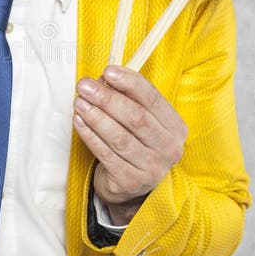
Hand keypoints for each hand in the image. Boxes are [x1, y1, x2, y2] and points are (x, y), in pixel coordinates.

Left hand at [73, 65, 187, 224]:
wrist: (132, 184)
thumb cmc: (136, 143)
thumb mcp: (140, 121)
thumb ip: (128, 99)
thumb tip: (104, 79)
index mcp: (175, 127)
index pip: (153, 99)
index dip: (129, 83)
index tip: (107, 71)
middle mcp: (169, 148)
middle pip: (135, 118)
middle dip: (107, 98)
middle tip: (85, 85)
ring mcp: (152, 167)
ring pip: (119, 137)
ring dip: (96, 117)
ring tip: (79, 102)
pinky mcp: (131, 181)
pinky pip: (106, 155)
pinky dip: (90, 136)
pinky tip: (79, 122)